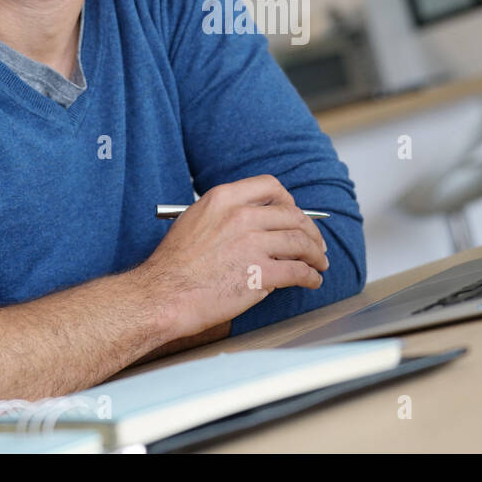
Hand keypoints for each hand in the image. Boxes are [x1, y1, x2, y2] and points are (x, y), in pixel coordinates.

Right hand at [139, 174, 328, 338]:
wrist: (162, 295)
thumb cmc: (174, 265)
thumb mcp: (196, 221)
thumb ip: (227, 215)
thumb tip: (257, 223)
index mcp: (224, 198)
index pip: (270, 186)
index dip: (289, 201)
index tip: (295, 213)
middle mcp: (241, 216)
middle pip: (292, 215)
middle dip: (310, 230)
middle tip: (315, 243)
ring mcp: (252, 244)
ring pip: (300, 242)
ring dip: (315, 254)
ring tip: (319, 262)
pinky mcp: (260, 273)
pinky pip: (298, 271)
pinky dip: (311, 276)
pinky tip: (312, 280)